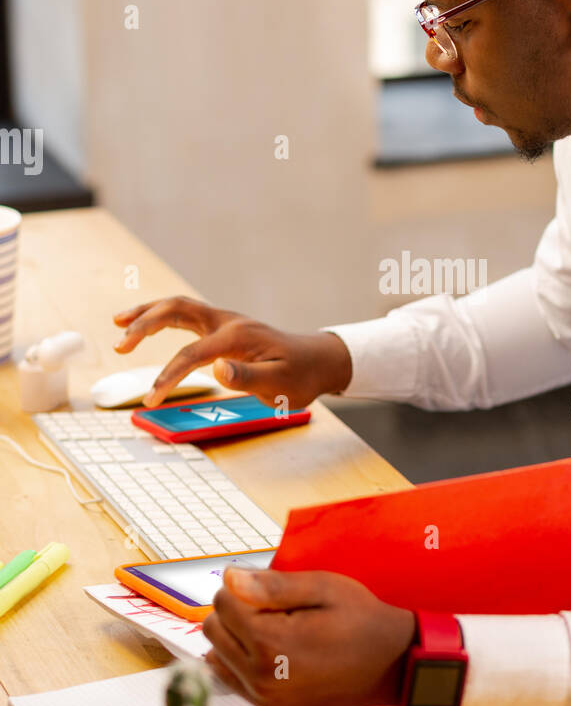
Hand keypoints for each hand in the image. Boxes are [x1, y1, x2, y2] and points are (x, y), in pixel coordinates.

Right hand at [112, 296, 351, 407]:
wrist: (317, 360)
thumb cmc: (299, 376)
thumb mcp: (279, 384)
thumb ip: (247, 377)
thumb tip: (217, 370)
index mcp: (237, 336)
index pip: (192, 353)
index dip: (168, 375)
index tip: (152, 399)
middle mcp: (227, 322)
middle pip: (177, 310)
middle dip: (144, 324)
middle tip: (119, 345)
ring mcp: (224, 321)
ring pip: (177, 307)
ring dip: (146, 313)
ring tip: (117, 324)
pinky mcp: (222, 327)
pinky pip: (184, 316)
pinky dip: (160, 316)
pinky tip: (143, 324)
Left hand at [202, 568, 415, 705]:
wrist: (392, 664)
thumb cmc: (361, 619)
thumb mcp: (324, 588)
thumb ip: (273, 585)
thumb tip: (228, 579)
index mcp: (271, 643)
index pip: (223, 602)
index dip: (244, 587)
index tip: (273, 590)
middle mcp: (261, 676)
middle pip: (213, 629)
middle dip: (236, 611)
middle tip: (274, 609)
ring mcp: (265, 697)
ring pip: (217, 654)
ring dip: (236, 637)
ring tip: (275, 629)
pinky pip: (231, 679)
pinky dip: (240, 660)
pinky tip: (268, 650)